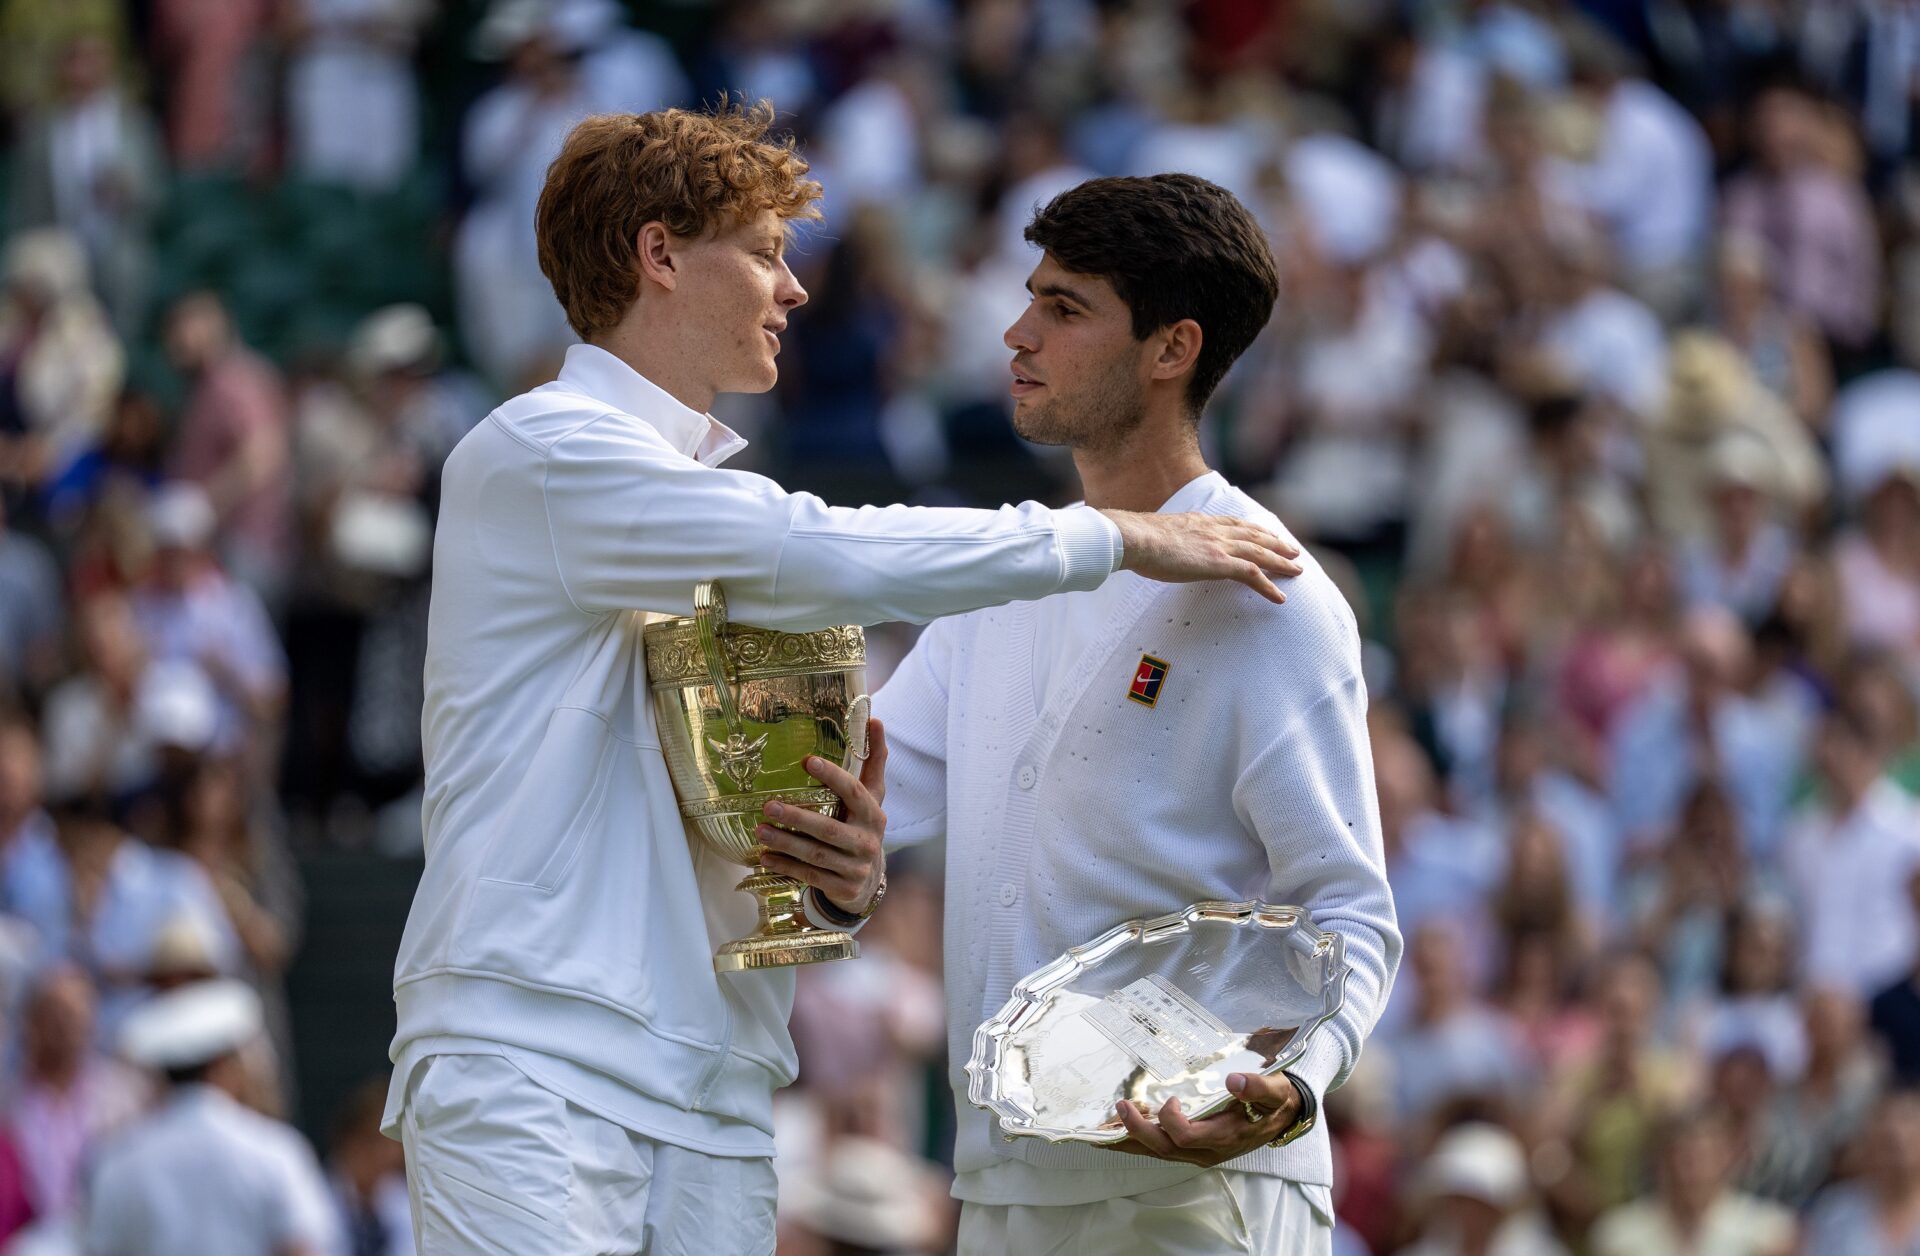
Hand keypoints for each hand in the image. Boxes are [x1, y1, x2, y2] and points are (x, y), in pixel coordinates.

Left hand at [756, 718, 888, 914]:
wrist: (869, 880)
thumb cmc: (863, 826)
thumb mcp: (872, 797)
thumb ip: (873, 761)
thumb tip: (874, 718)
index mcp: (874, 814)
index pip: (855, 792)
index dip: (833, 776)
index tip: (807, 760)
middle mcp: (867, 841)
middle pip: (829, 829)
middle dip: (798, 817)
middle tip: (768, 806)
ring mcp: (856, 867)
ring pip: (816, 855)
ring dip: (785, 843)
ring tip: (760, 830)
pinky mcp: (842, 888)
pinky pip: (810, 876)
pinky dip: (786, 866)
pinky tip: (765, 856)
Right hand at [1099, 511, 1302, 603]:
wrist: (1135, 538)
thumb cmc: (1136, 539)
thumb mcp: (1156, 534)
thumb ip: (1166, 539)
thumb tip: (1157, 547)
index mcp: (1200, 521)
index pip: (1234, 524)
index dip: (1253, 530)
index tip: (1265, 534)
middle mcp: (1214, 530)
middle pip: (1254, 535)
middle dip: (1275, 542)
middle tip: (1292, 550)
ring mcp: (1219, 546)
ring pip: (1260, 553)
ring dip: (1281, 562)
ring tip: (1296, 570)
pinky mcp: (1219, 563)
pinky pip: (1252, 574)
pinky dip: (1269, 585)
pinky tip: (1279, 596)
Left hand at [1104, 1072, 1302, 1166]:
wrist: (1282, 1117)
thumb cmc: (1274, 1102)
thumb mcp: (1274, 1091)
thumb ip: (1258, 1087)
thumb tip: (1235, 1080)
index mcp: (1224, 1135)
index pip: (1187, 1136)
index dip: (1172, 1121)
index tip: (1170, 1099)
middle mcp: (1207, 1149)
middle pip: (1164, 1148)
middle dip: (1137, 1131)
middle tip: (1119, 1107)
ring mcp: (1198, 1151)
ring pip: (1158, 1151)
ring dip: (1130, 1140)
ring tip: (1103, 1126)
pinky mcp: (1192, 1147)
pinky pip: (1160, 1148)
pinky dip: (1138, 1141)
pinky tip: (1119, 1129)